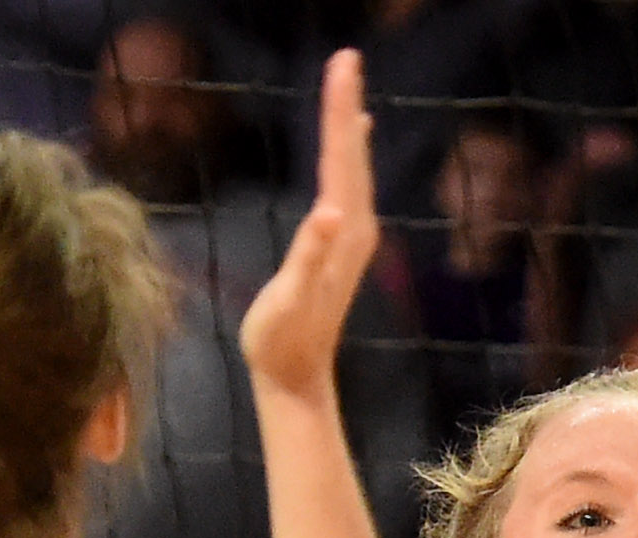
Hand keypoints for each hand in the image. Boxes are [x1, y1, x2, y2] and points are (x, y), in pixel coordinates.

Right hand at [239, 49, 377, 400]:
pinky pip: (350, 186)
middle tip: (346, 57)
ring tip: (350, 88)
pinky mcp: (342, 248)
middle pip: (351, 155)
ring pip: (354, 169)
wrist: (297, 380)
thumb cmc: (282, 343)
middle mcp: (355, 230)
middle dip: (346, 104)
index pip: (341, 157)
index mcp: (342, 232)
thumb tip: (329, 214)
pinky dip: (349, 156)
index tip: (342, 63)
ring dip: (349, 126)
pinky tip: (351, 146)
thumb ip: (309, 255)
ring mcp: (352, 239)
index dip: (339, 109)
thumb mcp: (289, 300)